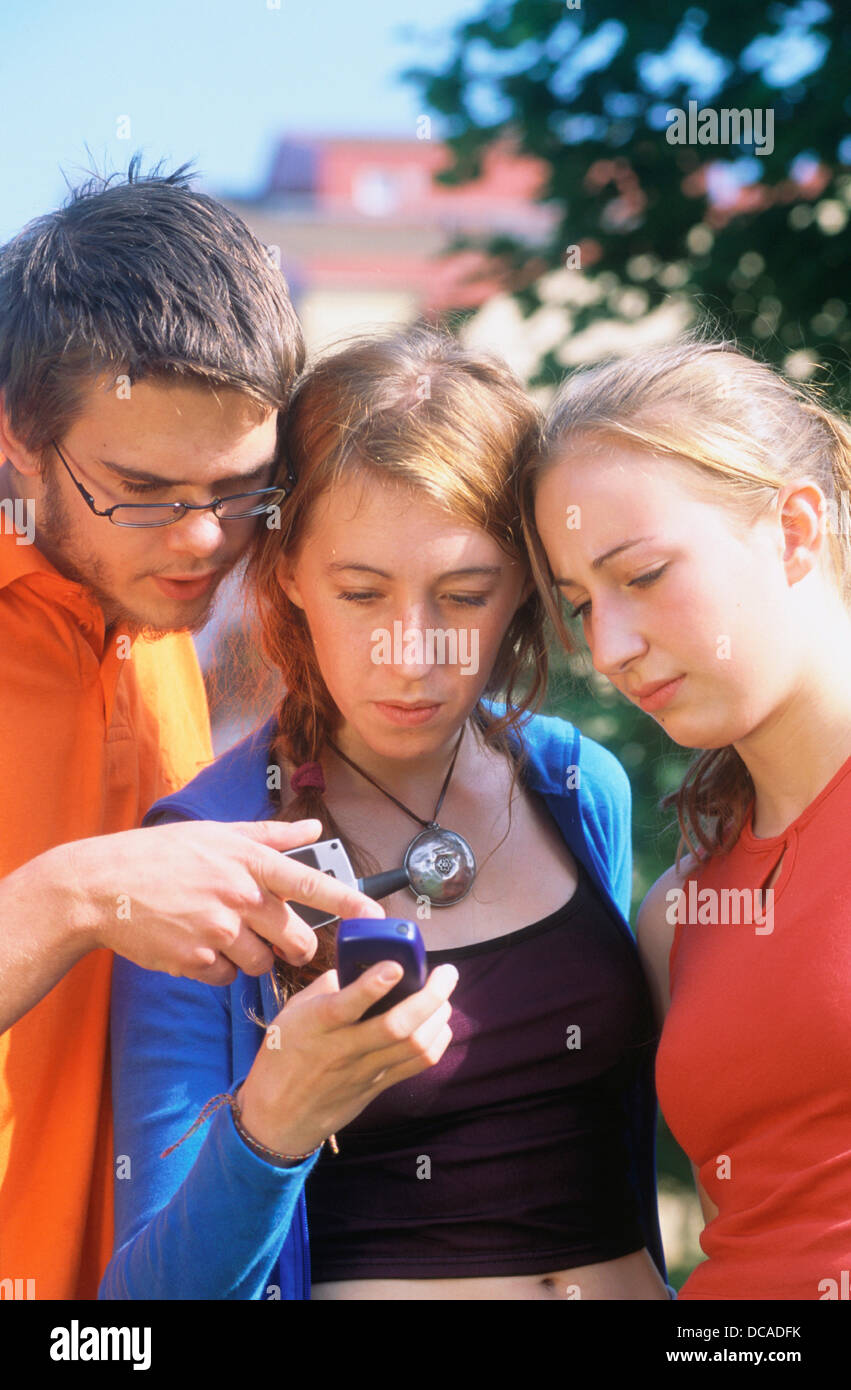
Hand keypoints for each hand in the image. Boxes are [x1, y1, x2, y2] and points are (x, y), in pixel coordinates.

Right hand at [61, 818, 384, 983]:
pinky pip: (226, 978)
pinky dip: (218, 969)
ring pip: (262, 964)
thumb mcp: (216, 833)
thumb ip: (270, 835)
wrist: (100, 887)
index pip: (311, 884)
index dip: (349, 902)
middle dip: (295, 946)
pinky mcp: (195, 962)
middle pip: (296, 939)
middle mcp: (239, 896)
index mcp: (247, 862)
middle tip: (280, 939)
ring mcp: (217, 932)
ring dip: (252, 957)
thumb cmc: (158, 855)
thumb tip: (313, 828)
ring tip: (221, 934)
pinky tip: (197, 946)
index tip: (377, 917)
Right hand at [236, 960, 458, 1156]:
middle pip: (397, 1026)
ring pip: (414, 1045)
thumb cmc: (283, 1053)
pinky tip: (439, 1022)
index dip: (375, 985)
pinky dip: (438, 1040)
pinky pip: (418, 1064)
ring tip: (444, 993)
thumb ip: (329, 985)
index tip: (396, 965)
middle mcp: (344, 1048)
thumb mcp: (294, 1012)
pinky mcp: (378, 1086)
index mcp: (317, 1024)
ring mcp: (365, 1070)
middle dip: (430, 996)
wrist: (278, 1116)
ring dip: (439, 1016)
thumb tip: (364, 962)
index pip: (347, 1004)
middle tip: (446, 972)